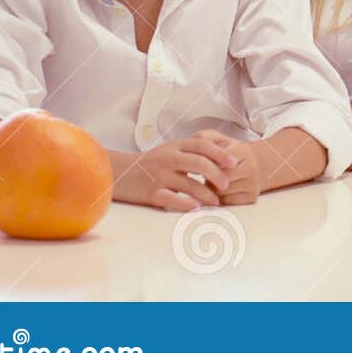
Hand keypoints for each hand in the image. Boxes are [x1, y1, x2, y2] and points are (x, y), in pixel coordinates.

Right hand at [114, 133, 236, 211]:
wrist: (118, 173)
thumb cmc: (149, 162)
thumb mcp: (169, 149)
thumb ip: (190, 150)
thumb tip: (220, 151)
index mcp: (175, 146)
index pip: (202, 145)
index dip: (220, 153)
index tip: (234, 163)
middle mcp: (168, 159)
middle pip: (199, 163)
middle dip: (217, 175)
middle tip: (226, 185)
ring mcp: (159, 176)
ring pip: (189, 183)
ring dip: (206, 193)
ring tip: (216, 201)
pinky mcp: (150, 193)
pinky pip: (172, 199)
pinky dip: (186, 203)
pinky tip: (196, 208)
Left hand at [197, 130, 261, 204]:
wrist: (258, 163)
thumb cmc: (233, 152)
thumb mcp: (221, 139)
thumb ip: (206, 137)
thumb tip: (193, 141)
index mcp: (243, 150)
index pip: (220, 161)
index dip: (208, 164)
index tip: (201, 164)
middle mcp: (251, 167)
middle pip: (221, 178)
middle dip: (209, 178)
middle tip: (206, 174)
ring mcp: (253, 183)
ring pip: (223, 192)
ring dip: (213, 189)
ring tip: (213, 182)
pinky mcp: (252, 197)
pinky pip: (229, 202)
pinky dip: (221, 198)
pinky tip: (221, 190)